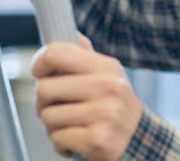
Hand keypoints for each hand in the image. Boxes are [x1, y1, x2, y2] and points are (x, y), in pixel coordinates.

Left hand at [31, 36, 142, 159]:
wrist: (140, 141)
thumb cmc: (115, 107)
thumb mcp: (109, 77)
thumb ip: (88, 58)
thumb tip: (72, 34)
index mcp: (106, 66)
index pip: (56, 53)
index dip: (38, 63)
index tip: (39, 74)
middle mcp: (107, 87)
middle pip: (44, 88)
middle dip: (42, 103)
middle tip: (53, 108)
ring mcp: (104, 114)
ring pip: (48, 116)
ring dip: (52, 126)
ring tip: (70, 127)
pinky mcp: (98, 141)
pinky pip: (57, 139)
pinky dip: (60, 144)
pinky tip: (76, 143)